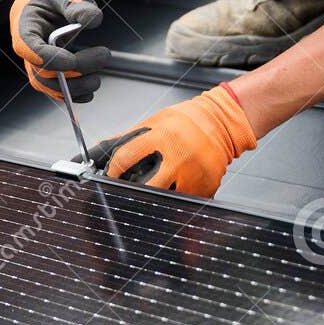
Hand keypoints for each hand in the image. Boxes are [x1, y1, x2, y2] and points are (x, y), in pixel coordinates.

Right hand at [9, 0, 110, 101]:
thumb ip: (78, 3)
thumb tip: (91, 21)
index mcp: (24, 22)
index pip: (27, 48)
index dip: (49, 59)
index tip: (73, 61)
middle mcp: (28, 42)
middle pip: (40, 72)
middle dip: (71, 73)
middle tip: (101, 57)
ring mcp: (39, 52)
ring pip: (47, 83)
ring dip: (72, 88)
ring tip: (97, 79)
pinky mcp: (53, 58)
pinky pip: (56, 83)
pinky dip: (72, 91)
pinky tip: (90, 88)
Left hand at [85, 85, 255, 196]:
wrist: (221, 124)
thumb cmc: (186, 121)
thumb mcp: (154, 121)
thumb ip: (129, 137)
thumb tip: (101, 147)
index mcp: (161, 136)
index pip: (126, 156)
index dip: (112, 170)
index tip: (109, 176)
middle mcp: (177, 156)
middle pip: (145, 185)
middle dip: (134, 191)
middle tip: (129, 191)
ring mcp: (192, 174)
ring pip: (165, 198)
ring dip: (156, 198)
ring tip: (154, 191)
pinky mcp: (205, 188)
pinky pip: (184, 203)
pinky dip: (176, 202)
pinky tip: (173, 193)